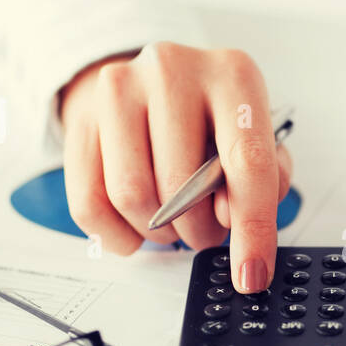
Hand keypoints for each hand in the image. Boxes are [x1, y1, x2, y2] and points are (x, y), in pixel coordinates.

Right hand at [59, 42, 292, 291]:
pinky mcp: (81, 118)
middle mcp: (173, 70)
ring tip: (174, 222)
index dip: (253, 229)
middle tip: (206, 231)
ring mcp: (120, 90)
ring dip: (158, 232)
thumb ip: (264, 178)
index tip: (251, 274)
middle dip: (200, 231)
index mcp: (232, 75)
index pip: (247, 162)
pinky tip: (136, 229)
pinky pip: (89, 204)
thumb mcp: (254, 136)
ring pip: (132, 196)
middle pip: (182, 185)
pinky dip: (117, 236)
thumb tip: (231, 217)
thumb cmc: (209, 119)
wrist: (148, 82)